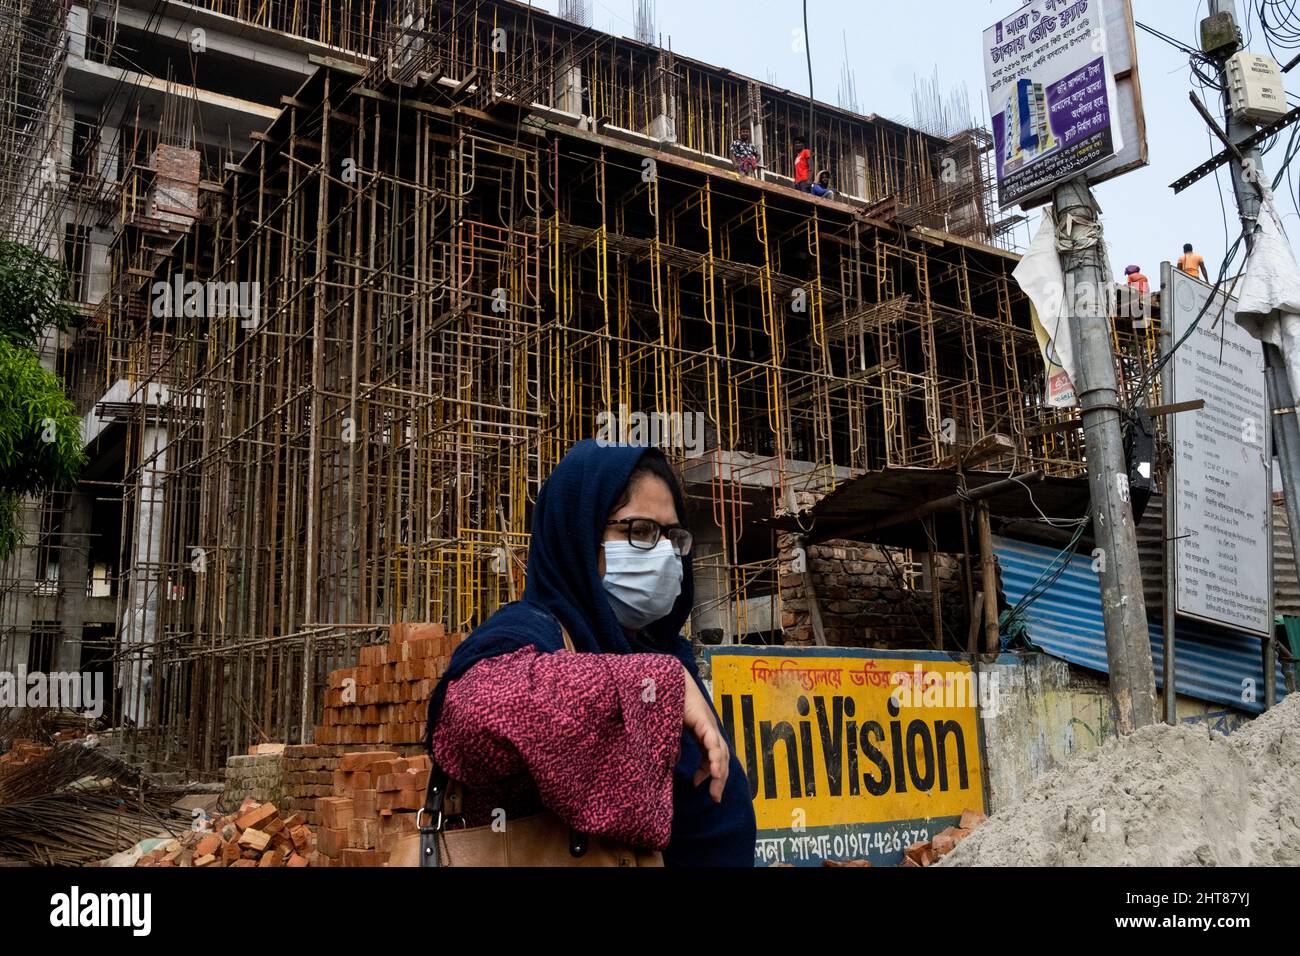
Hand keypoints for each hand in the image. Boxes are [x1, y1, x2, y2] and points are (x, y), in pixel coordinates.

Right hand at [680, 664, 728, 802]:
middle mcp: (710, 729)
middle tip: (714, 798)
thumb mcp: (671, 731)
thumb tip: (675, 762)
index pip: (711, 756)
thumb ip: (674, 745)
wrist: (668, 680)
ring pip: (721, 753)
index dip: (708, 772)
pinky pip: (713, 743)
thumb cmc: (669, 701)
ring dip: (719, 773)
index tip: (699, 785)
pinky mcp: (705, 721)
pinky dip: (715, 758)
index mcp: (702, 731)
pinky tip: (714, 772)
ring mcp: (709, 725)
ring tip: (715, 791)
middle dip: (719, 779)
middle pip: (721, 757)